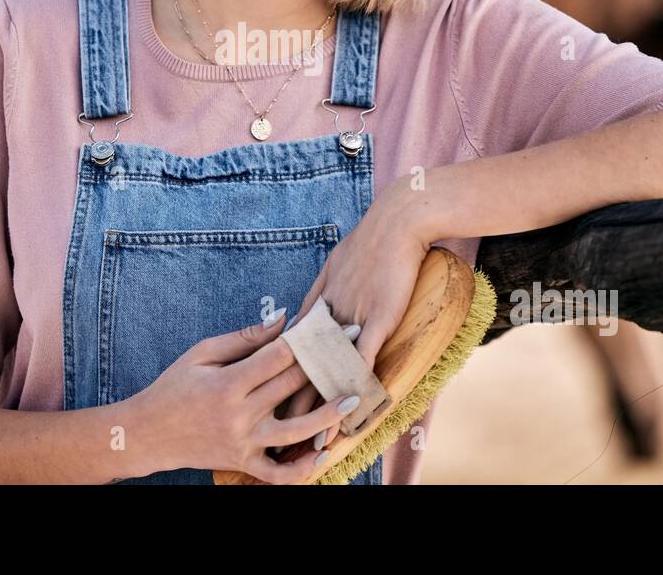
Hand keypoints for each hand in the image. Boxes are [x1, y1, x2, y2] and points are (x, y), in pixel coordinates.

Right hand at [130, 311, 362, 483]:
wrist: (148, 433)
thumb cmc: (174, 386)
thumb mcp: (202, 353)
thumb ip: (244, 339)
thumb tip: (281, 319)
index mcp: (228, 383)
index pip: (279, 356)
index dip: (310, 337)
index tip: (335, 324)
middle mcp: (239, 414)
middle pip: (291, 387)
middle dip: (324, 365)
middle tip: (354, 347)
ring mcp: (243, 442)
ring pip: (295, 431)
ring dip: (328, 416)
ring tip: (353, 400)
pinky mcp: (243, 462)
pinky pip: (277, 473)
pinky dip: (302, 468)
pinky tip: (325, 453)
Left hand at [276, 178, 434, 451]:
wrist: (397, 220)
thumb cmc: (373, 238)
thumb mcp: (338, 264)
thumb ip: (325, 289)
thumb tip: (314, 308)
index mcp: (317, 300)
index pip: (291, 348)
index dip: (279, 377)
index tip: (264, 399)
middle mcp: (327, 313)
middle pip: (301, 367)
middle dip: (289, 403)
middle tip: (275, 432)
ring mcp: (350, 319)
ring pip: (328, 372)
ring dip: (320, 409)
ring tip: (311, 440)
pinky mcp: (376, 321)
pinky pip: (361, 363)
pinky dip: (353, 392)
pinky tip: (349, 415)